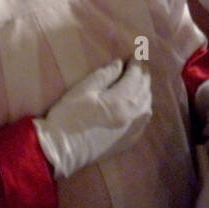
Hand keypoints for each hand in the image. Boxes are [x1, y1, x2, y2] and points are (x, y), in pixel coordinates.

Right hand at [34, 58, 151, 179]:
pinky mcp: (127, 142)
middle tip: (141, 66)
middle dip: (144, 76)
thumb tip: (119, 64)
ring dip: (146, 92)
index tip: (135, 57)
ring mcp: (131, 130)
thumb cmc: (68, 117)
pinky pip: (144, 122)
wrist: (61, 151)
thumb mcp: (83, 90)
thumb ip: (104, 75)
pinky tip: (142, 107)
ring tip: (142, 83)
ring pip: (147, 107)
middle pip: (144, 91)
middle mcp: (131, 115)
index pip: (134, 78)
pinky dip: (145, 110)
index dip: (136, 65)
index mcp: (120, 100)